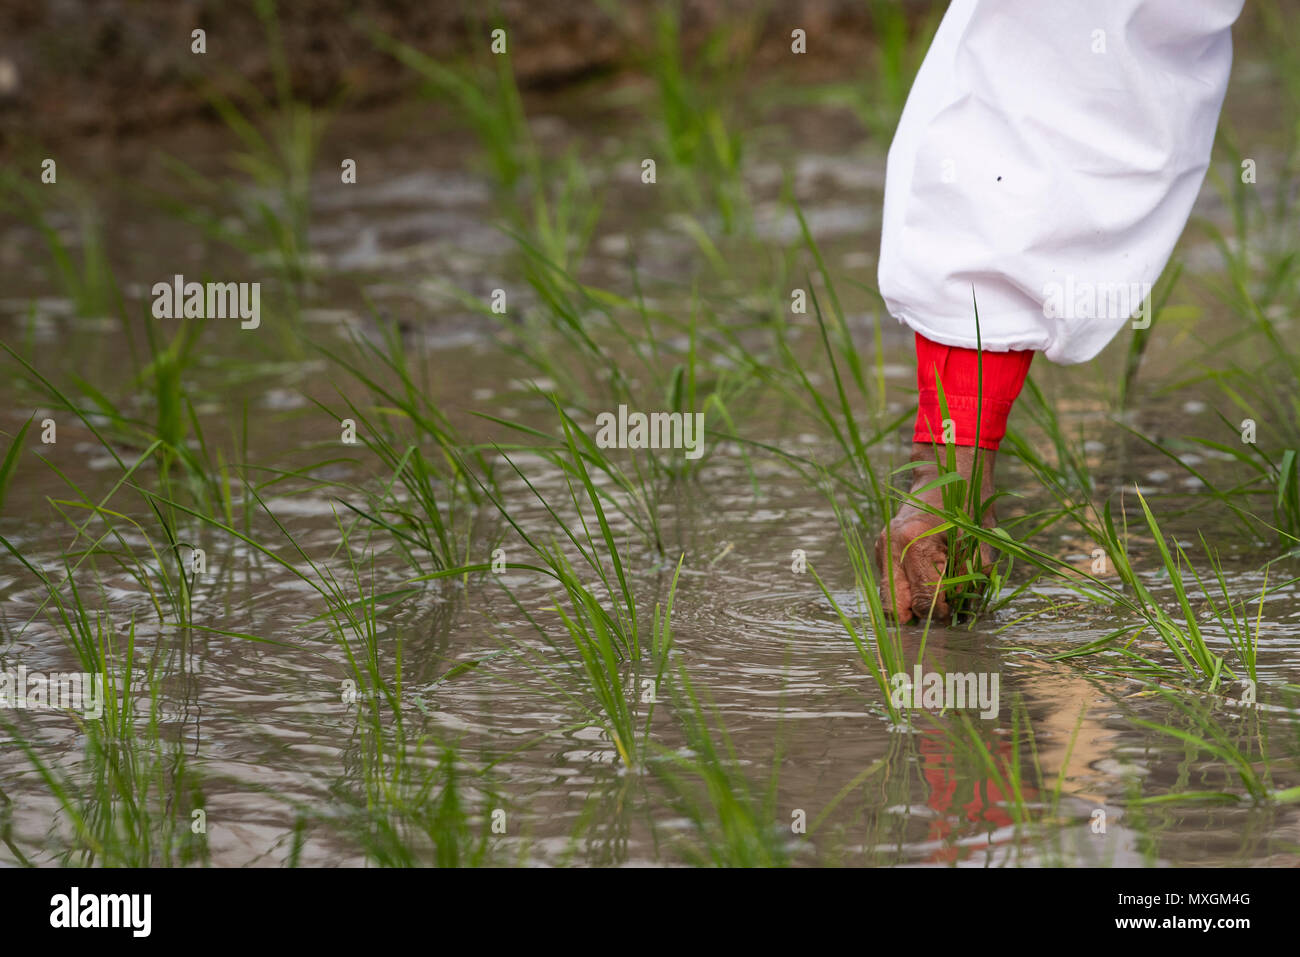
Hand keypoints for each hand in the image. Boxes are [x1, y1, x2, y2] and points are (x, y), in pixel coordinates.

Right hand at [874, 442, 997, 622]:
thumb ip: (972, 576)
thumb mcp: (980, 541)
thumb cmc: (969, 503)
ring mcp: (882, 547)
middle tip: (942, 611)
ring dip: (910, 603)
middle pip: (895, 607)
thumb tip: (963, 609)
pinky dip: (906, 588)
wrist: (946, 470)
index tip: (955, 612)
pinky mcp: (881, 547)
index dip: (942, 613)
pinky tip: (925, 579)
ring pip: (888, 597)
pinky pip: (890, 581)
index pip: (924, 599)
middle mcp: (892, 546)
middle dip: (919, 615)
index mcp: (916, 542)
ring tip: (934, 597)